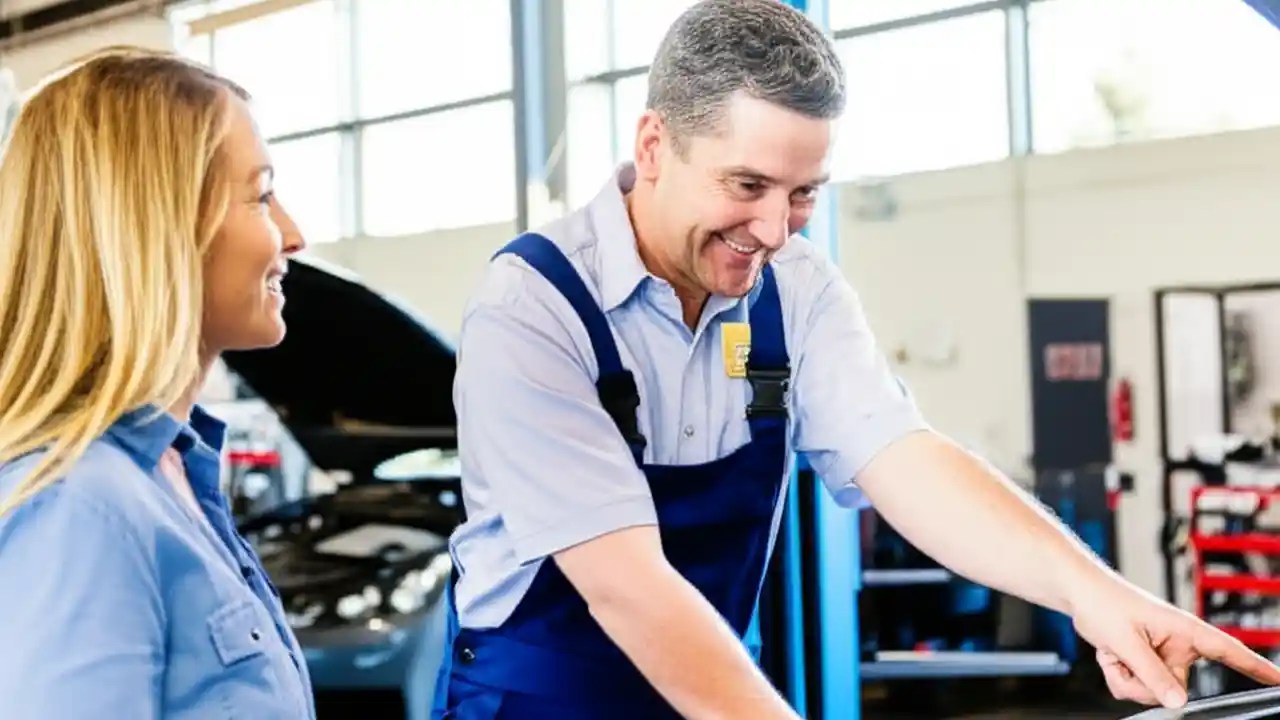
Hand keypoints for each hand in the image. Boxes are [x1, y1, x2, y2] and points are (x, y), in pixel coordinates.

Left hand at [1071, 576, 1279, 707]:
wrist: (1080, 595)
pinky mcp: (1146, 663)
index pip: (1230, 652)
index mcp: (1185, 630)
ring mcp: (1161, 656)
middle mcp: (1178, 645)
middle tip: (1121, 659)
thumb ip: (1154, 675)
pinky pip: (1137, 689)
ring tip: (1114, 653)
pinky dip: (1119, 677)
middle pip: (1176, 689)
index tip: (1279, 682)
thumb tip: (1179, 703)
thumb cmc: (1105, 603)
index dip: (1257, 668)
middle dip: (1143, 683)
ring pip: (1153, 693)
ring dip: (1127, 679)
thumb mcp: (1127, 642)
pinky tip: (1110, 656)